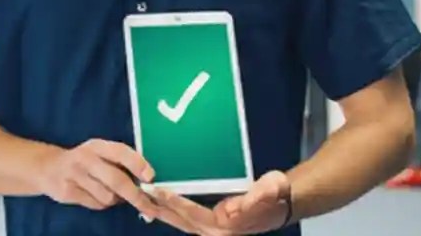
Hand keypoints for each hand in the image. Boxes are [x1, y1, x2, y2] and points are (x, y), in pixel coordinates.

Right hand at [37, 138, 159, 220]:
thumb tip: (147, 179)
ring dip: (116, 200)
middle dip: (135, 195)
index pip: (120, 152)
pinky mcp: (68, 192)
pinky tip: (98, 196)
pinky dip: (103, 204)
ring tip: (114, 194)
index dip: (137, 164)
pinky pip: (95, 204)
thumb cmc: (84, 160)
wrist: (48, 167)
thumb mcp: (100, 152)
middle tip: (148, 205)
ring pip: (107, 196)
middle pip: (116, 179)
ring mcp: (75, 176)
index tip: (150, 176)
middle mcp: (86, 158)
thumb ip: (120, 161)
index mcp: (98, 145)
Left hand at [151, 170, 290, 234]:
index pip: (193, 212)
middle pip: (181, 220)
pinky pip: (185, 219)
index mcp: (225, 226)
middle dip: (160, 208)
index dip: (175, 202)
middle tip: (140, 193)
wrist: (280, 204)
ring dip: (162, 211)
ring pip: (180, 221)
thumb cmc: (275, 194)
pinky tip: (159, 202)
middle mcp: (214, 231)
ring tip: (143, 198)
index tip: (159, 190)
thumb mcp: (272, 189)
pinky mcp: (209, 224)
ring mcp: (211, 230)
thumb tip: (243, 204)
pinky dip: (171, 211)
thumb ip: (261, 194)